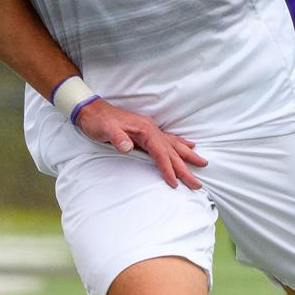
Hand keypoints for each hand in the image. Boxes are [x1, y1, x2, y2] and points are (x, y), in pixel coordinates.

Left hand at [75, 99, 207, 188]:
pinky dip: (179, 144)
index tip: (175, 183)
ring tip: (203, 162)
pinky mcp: (146, 132)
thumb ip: (117, 137)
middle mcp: (151, 129)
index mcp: (145, 129)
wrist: (91, 110)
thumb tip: (127, 147)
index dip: (168, 168)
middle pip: (171, 151)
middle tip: (197, 184)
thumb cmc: (98, 121)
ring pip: (173, 145)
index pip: (160, 152)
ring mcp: (150, 130)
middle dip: (185, 168)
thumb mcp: (104, 129)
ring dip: (188, 155)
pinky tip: (188, 145)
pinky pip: (168, 140)